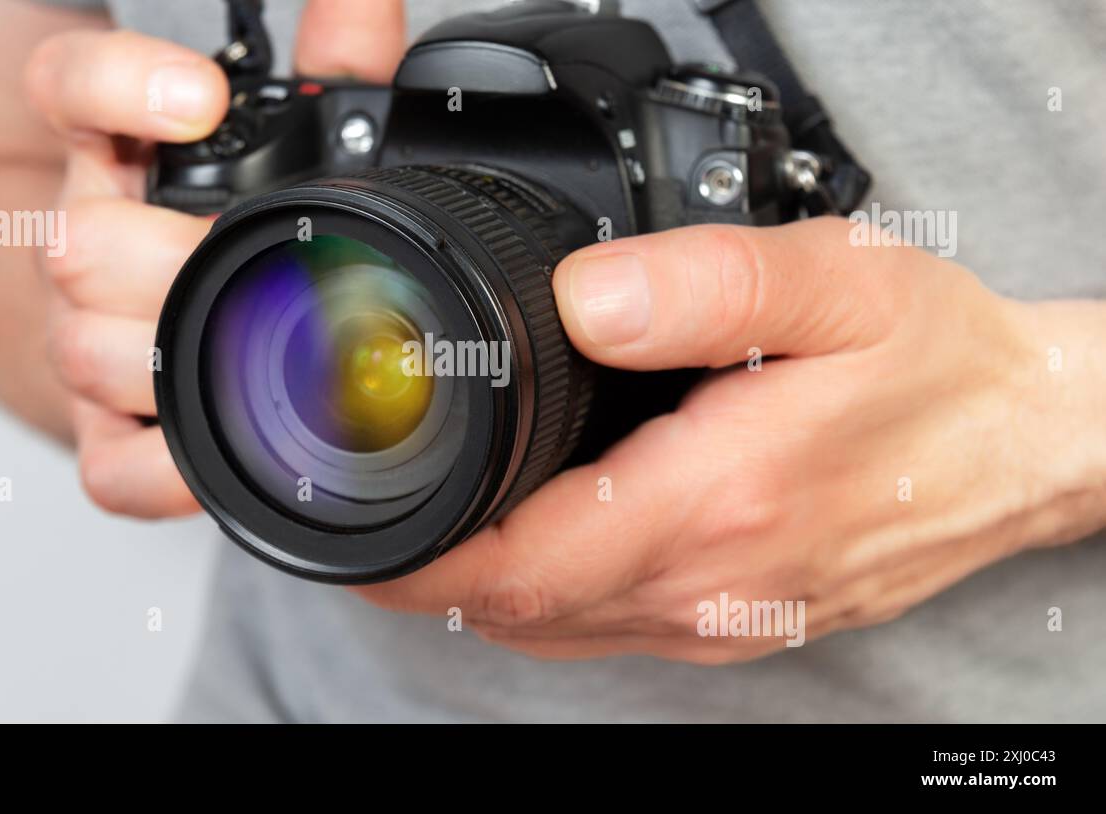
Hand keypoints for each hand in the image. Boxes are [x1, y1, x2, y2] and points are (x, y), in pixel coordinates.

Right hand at [23, 0, 404, 516]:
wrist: (151, 331)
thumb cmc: (228, 233)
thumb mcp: (287, 144)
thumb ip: (334, 70)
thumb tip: (367, 4)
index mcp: (124, 165)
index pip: (70, 92)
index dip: (118, 87)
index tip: (199, 98)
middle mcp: (91, 251)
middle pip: (77, 244)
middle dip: (174, 255)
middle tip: (261, 266)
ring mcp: (88, 346)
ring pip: (86, 349)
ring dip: (176, 351)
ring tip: (257, 348)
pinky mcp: (107, 439)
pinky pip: (113, 469)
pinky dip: (173, 468)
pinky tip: (225, 442)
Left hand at [357, 217, 1105, 662]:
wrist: (1026, 442)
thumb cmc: (938, 366)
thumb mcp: (835, 284)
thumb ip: (703, 285)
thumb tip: (586, 299)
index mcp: (715, 501)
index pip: (520, 568)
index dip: (420, 560)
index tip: (361, 531)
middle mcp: (713, 582)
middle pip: (523, 610)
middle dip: (432, 572)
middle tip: (379, 512)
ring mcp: (727, 616)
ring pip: (563, 630)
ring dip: (486, 588)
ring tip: (439, 522)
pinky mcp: (743, 622)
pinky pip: (616, 629)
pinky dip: (551, 599)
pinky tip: (538, 547)